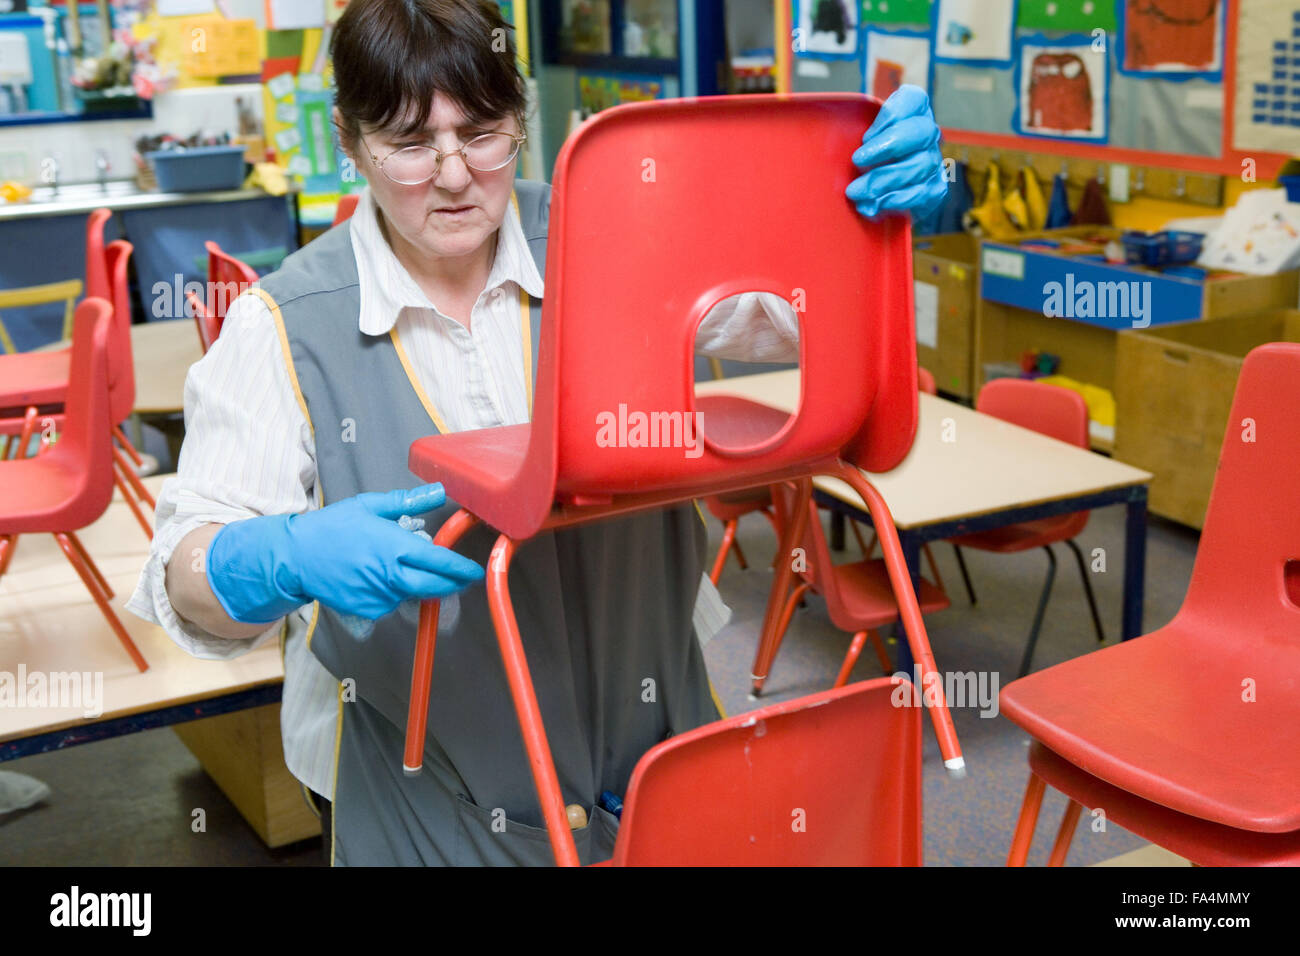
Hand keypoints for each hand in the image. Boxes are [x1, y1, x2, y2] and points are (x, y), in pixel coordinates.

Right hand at [205, 483, 483, 624]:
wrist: (296, 557)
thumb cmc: (332, 527)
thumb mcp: (370, 506)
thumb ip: (409, 502)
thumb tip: (440, 491)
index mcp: (394, 546)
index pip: (439, 562)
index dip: (461, 569)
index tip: (474, 570)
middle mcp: (390, 575)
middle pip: (435, 586)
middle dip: (452, 584)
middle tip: (461, 578)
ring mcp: (379, 596)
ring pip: (412, 593)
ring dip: (416, 583)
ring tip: (397, 565)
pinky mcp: (368, 610)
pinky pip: (392, 603)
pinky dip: (393, 592)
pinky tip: (377, 577)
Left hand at [846, 85, 946, 219]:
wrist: (884, 194)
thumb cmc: (866, 159)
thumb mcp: (856, 138)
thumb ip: (851, 132)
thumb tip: (829, 140)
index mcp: (912, 112)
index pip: (913, 99)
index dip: (892, 114)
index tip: (867, 134)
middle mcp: (927, 134)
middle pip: (921, 131)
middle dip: (888, 145)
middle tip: (858, 160)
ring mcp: (933, 162)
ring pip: (919, 165)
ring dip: (883, 179)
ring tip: (856, 191)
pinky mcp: (934, 189)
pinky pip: (921, 193)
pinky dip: (893, 200)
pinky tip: (872, 205)